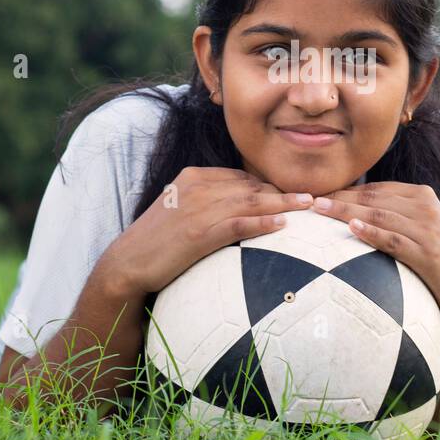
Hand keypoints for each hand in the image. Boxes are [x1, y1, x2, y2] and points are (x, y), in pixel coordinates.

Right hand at [103, 167, 314, 295]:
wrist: (128, 262)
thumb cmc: (156, 241)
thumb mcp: (180, 210)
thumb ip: (207, 203)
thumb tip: (238, 208)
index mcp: (193, 177)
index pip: (240, 177)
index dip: (267, 186)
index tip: (290, 193)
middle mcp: (198, 187)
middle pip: (250, 186)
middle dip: (282, 191)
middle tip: (312, 196)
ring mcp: (198, 209)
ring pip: (250, 201)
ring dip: (283, 202)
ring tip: (308, 204)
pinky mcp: (198, 233)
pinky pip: (238, 225)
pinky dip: (262, 223)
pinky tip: (283, 225)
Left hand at [309, 182, 439, 318]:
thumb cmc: (436, 259)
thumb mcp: (418, 230)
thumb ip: (394, 217)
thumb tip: (353, 213)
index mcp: (421, 196)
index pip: (375, 189)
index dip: (345, 189)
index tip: (318, 192)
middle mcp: (425, 207)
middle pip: (372, 199)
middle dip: (339, 197)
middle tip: (308, 198)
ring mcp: (427, 229)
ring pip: (378, 215)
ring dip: (346, 211)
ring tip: (319, 209)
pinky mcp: (427, 253)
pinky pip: (393, 240)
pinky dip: (371, 232)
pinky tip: (351, 227)